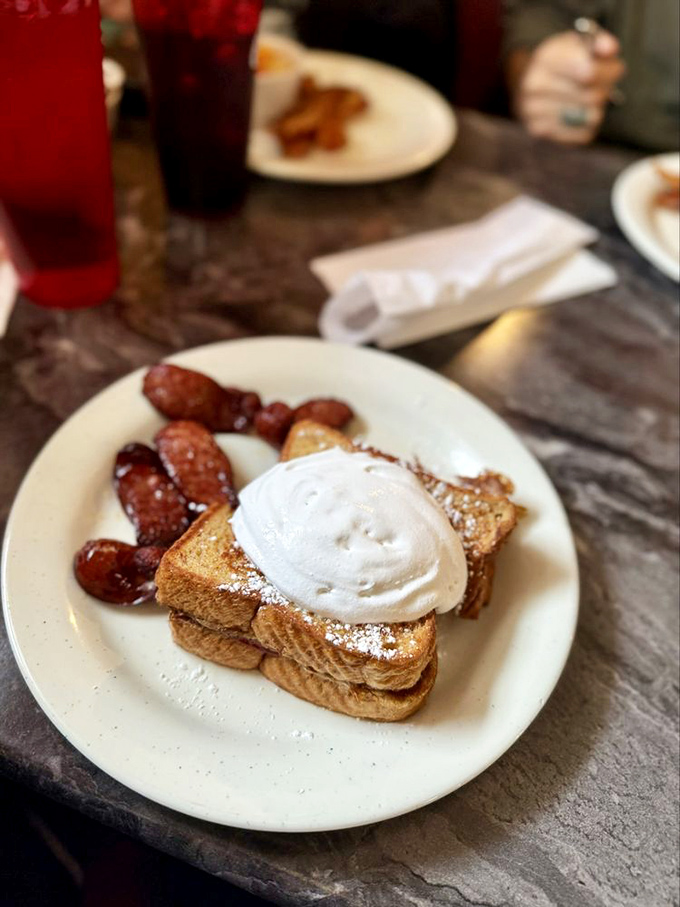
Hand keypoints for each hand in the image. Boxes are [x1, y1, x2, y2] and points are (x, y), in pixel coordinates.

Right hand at [510, 30, 624, 144]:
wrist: (530, 86)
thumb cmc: (562, 63)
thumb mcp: (578, 45)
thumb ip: (598, 43)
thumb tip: (609, 49)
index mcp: (547, 57)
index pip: (590, 73)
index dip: (609, 73)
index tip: (614, 70)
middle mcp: (535, 84)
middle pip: (592, 97)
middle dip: (605, 92)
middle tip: (602, 87)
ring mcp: (534, 111)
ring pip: (590, 117)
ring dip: (597, 109)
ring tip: (588, 100)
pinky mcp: (539, 131)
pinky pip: (582, 135)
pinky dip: (588, 126)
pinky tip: (580, 116)